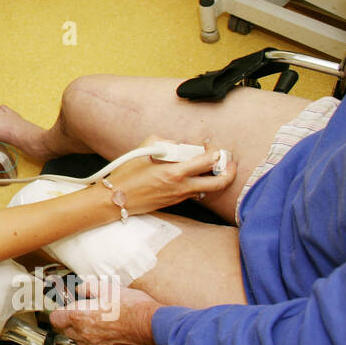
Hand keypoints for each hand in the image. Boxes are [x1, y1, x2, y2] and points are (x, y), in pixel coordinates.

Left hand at [50, 282, 161, 344]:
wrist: (152, 325)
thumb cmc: (133, 307)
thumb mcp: (108, 288)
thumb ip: (88, 287)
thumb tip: (80, 288)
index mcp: (79, 316)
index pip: (55, 318)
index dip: (59, 311)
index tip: (65, 307)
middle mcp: (84, 334)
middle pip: (65, 330)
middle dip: (70, 322)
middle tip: (82, 313)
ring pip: (78, 340)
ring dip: (82, 332)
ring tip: (96, 322)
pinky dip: (94, 341)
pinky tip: (106, 333)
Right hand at [102, 135, 235, 215]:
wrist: (116, 200)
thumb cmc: (127, 175)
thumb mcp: (142, 150)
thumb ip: (163, 142)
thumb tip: (176, 144)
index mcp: (175, 173)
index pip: (207, 162)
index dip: (214, 152)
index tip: (211, 146)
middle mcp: (182, 187)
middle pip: (218, 183)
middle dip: (229, 172)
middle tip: (229, 164)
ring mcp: (180, 196)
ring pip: (208, 189)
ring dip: (213, 178)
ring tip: (212, 168)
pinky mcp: (175, 202)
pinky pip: (194, 193)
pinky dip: (198, 183)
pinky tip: (192, 176)